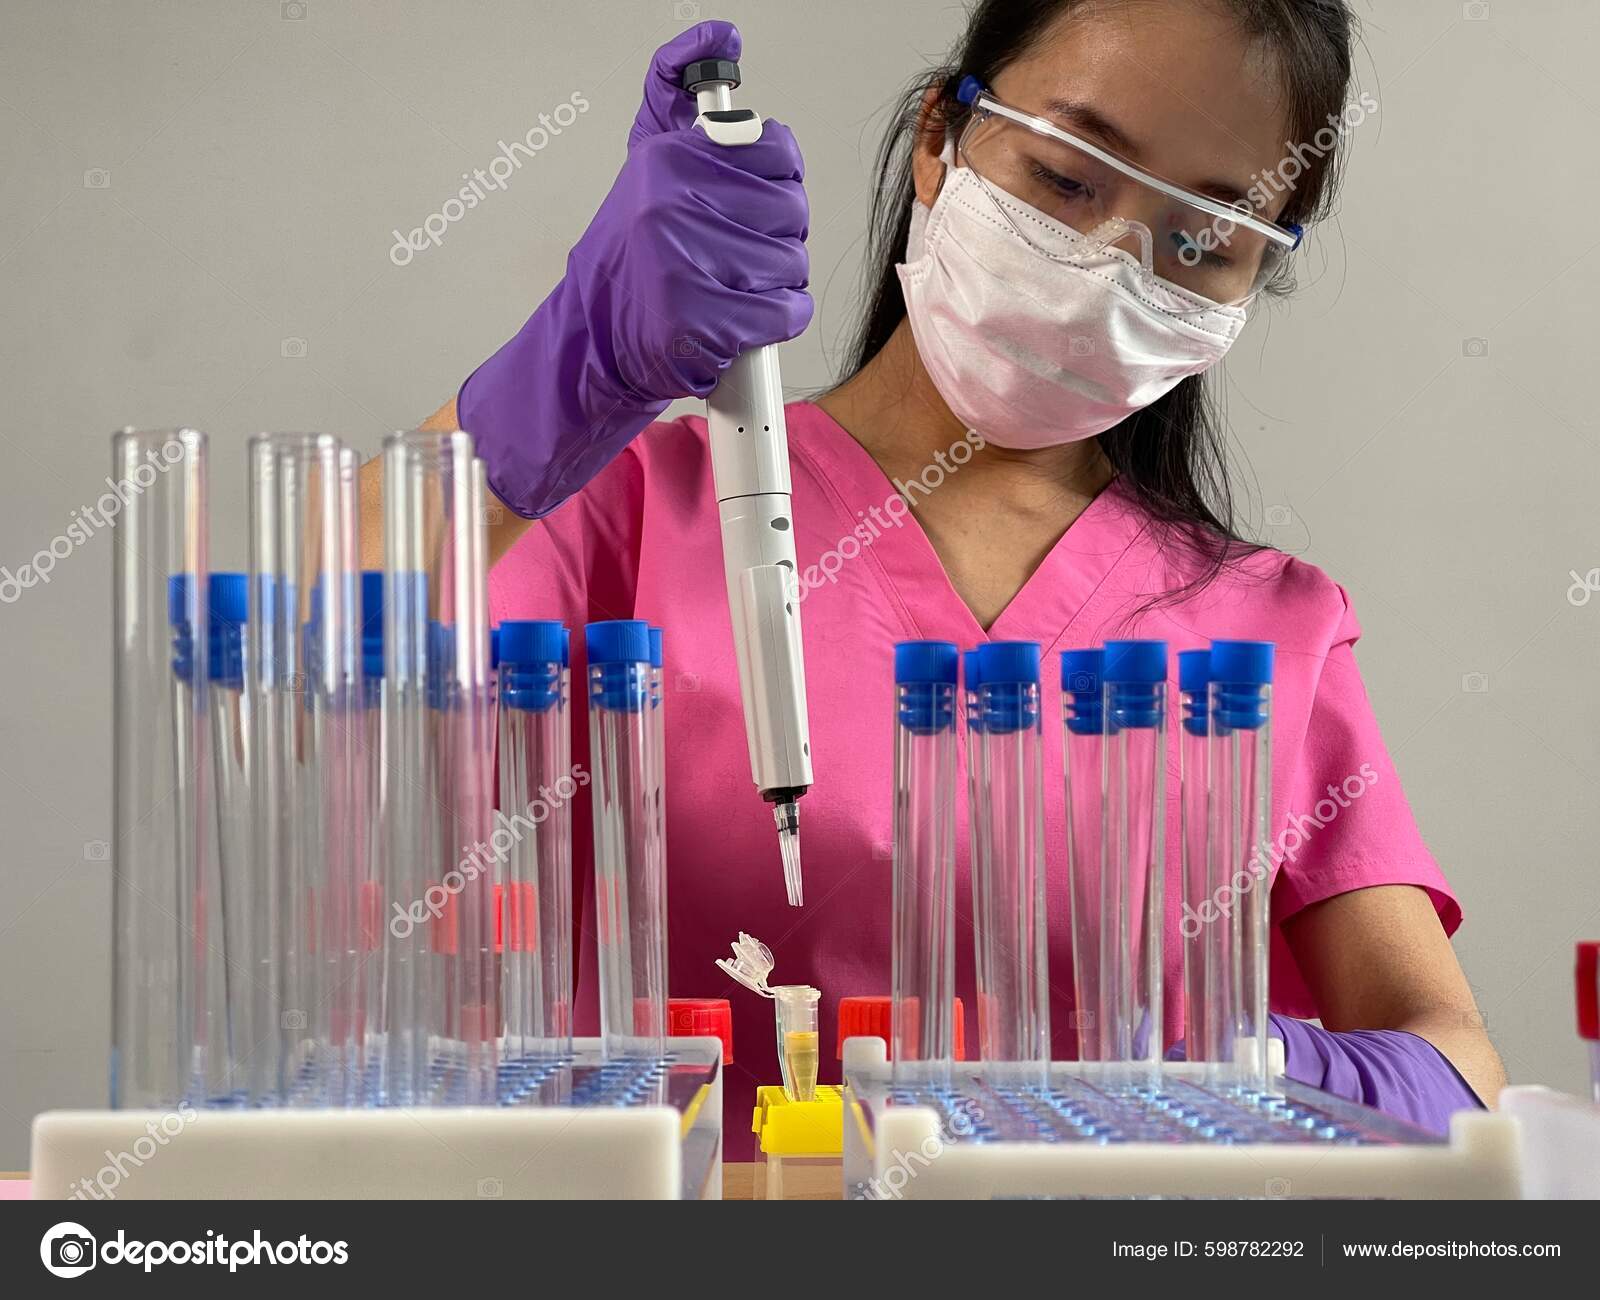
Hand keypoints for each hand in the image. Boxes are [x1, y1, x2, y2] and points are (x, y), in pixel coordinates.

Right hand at [457, 20, 811, 517]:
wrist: (595, 337)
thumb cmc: (630, 255)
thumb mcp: (646, 160)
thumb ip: (676, 95)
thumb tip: (719, 33)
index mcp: (670, 160)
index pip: (778, 153)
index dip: (777, 183)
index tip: (753, 203)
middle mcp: (675, 205)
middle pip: (791, 213)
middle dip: (776, 239)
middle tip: (739, 254)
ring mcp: (688, 264)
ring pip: (791, 264)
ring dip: (775, 283)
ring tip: (734, 287)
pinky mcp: (703, 320)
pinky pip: (786, 310)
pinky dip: (776, 320)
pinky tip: (744, 318)